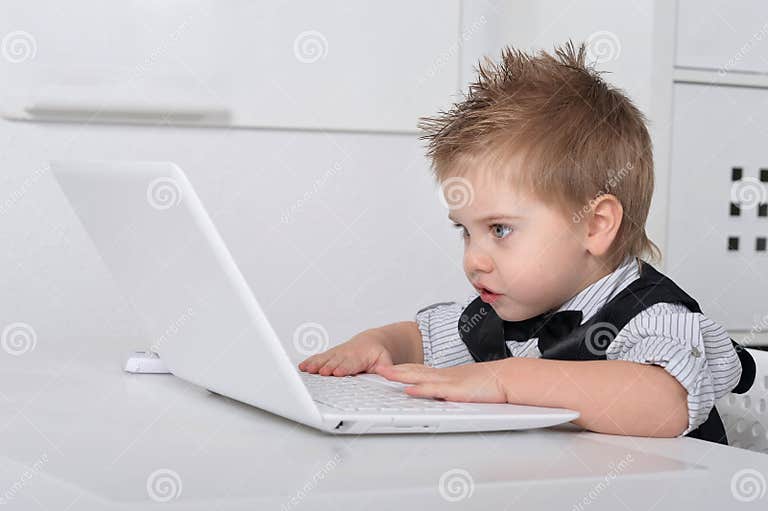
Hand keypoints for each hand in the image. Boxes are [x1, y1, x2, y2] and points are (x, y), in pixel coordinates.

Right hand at [298, 329, 393, 376]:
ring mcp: (337, 354)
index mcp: (361, 357)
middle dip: (328, 367)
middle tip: (322, 372)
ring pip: (325, 359)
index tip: (337, 372)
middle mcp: (347, 354)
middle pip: (336, 362)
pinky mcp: (330, 355)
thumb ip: (385, 368)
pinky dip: (311, 362)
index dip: (344, 368)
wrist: (371, 342)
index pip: (351, 364)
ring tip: (307, 369)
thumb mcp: (385, 361)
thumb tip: (386, 372)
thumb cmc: (377, 354)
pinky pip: (319, 358)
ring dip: (316, 364)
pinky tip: (303, 367)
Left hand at [374, 361, 509, 402]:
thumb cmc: (492, 383)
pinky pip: (435, 390)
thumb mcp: (468, 386)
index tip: (388, 369)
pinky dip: (420, 389)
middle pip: (415, 371)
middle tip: (378, 369)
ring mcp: (449, 382)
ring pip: (420, 377)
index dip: (403, 369)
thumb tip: (446, 395)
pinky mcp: (457, 390)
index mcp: (447, 375)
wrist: (508, 378)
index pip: (420, 371)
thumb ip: (455, 389)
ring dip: (401, 376)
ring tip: (384, 374)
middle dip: (395, 370)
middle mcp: (445, 376)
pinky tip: (409, 390)